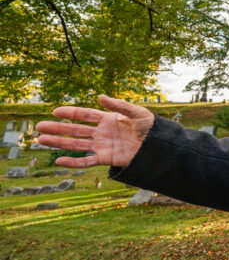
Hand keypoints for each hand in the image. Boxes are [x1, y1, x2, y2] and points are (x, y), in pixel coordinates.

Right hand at [34, 95, 154, 168]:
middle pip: (75, 130)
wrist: (158, 147)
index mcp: (108, 119)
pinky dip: (73, 162)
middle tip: (39, 127)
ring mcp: (102, 146)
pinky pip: (86, 161)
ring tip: (40, 140)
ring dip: (58, 143)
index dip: (70, 113)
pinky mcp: (106, 159)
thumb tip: (99, 96)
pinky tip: (59, 160)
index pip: (84, 115)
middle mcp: (101, 132)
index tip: (55, 111)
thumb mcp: (137, 113)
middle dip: (57, 128)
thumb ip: (118, 105)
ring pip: (76, 144)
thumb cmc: (150, 128)